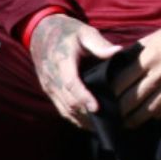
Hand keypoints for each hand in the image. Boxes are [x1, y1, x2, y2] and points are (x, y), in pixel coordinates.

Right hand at [28, 13, 120, 129]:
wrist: (43, 34)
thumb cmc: (69, 33)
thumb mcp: (85, 32)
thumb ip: (99, 44)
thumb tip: (118, 51)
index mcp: (62, 62)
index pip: (71, 83)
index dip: (83, 97)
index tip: (97, 108)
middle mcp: (52, 77)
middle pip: (68, 101)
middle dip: (87, 114)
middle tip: (110, 122)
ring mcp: (49, 87)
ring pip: (65, 109)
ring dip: (82, 120)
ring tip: (104, 127)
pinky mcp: (50, 92)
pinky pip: (61, 109)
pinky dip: (75, 118)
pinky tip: (91, 124)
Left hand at [112, 18, 160, 127]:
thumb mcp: (150, 39)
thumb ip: (134, 55)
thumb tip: (116, 68)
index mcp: (148, 57)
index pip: (122, 81)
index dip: (110, 92)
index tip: (103, 98)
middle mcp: (160, 72)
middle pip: (133, 97)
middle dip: (120, 109)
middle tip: (110, 115)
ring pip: (150, 108)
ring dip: (135, 118)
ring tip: (126, 123)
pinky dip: (156, 115)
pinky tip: (148, 117)